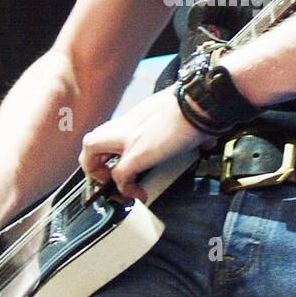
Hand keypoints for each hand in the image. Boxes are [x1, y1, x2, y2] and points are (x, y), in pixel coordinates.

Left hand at [79, 87, 208, 201]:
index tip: (121, 163)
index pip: (111, 132)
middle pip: (92, 139)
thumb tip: (205, 141)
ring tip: (116, 186)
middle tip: (110, 176)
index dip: (110, 151)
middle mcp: (129, 123)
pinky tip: (139, 195)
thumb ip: (184, 126)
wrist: (202, 101)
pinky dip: (125, 189)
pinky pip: (119, 176)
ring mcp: (129, 137)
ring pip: (90, 150)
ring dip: (98, 173)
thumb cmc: (199, 104)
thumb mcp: (182, 112)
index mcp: (139, 114)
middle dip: (93, 163)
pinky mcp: (138, 152)